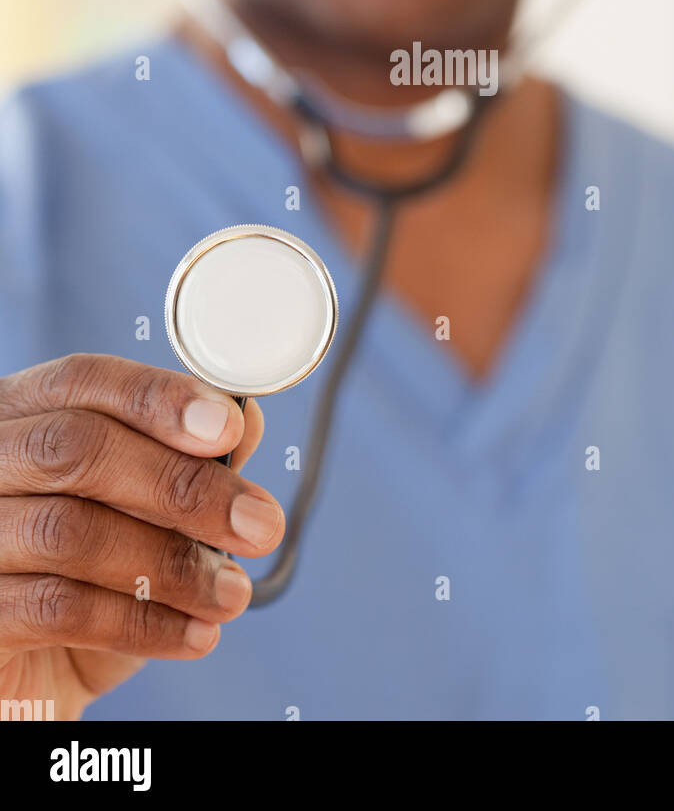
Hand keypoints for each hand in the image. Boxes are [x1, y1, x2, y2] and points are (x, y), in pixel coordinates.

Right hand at [0, 353, 283, 719]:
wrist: (30, 683)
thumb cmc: (87, 581)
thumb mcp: (143, 515)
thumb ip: (187, 461)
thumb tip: (245, 421)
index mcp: (23, 418)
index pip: (82, 381)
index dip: (158, 398)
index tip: (228, 426)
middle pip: (76, 449)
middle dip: (181, 485)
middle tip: (257, 524)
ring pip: (70, 531)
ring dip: (172, 564)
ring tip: (231, 593)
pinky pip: (58, 608)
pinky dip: (142, 621)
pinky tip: (193, 633)